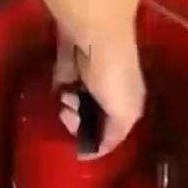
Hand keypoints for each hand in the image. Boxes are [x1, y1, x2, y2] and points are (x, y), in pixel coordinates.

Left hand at [55, 29, 144, 155]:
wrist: (94, 35)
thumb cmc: (113, 77)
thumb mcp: (124, 114)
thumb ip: (111, 137)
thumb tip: (93, 151)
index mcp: (129, 105)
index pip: (111, 133)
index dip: (94, 141)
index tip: (79, 144)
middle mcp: (111, 92)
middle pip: (89, 118)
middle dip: (77, 122)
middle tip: (69, 113)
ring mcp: (89, 78)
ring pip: (74, 104)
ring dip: (67, 107)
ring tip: (66, 97)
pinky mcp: (69, 64)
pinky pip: (62, 86)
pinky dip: (58, 92)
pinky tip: (59, 89)